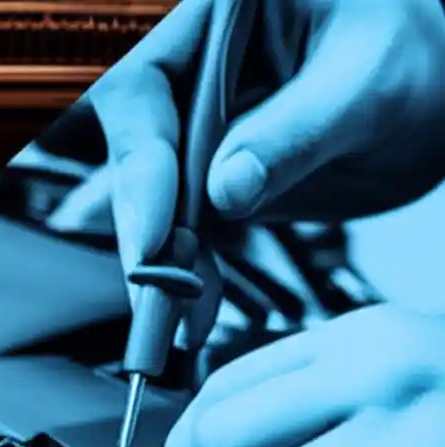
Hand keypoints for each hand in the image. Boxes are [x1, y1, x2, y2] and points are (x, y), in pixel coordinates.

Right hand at [48, 0, 444, 348]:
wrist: (431, 103)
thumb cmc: (412, 60)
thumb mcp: (367, 85)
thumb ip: (297, 132)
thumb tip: (226, 191)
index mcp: (214, 18)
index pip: (145, 87)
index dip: (140, 160)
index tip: (155, 228)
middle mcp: (189, 71)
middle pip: (136, 150)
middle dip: (141, 223)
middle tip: (153, 287)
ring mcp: (192, 129)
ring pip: (148, 198)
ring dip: (157, 261)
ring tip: (169, 313)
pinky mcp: (204, 176)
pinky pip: (179, 228)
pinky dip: (184, 271)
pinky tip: (190, 308)